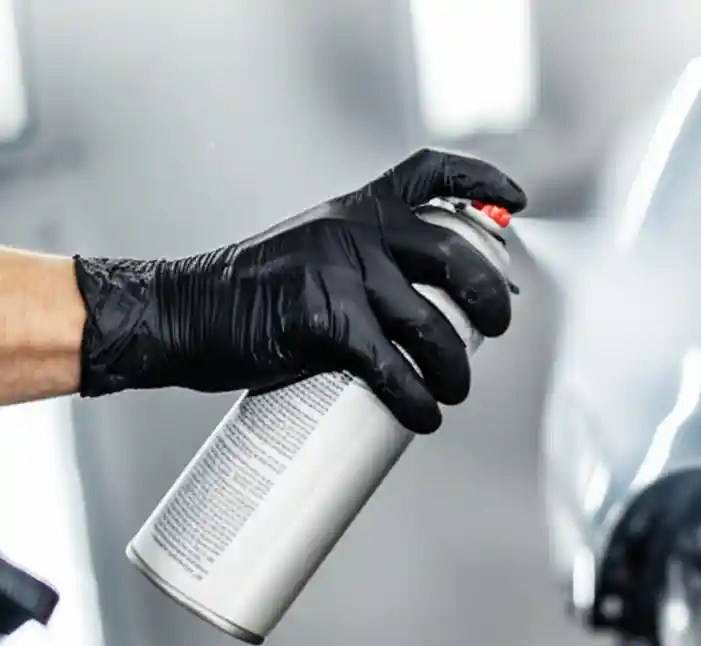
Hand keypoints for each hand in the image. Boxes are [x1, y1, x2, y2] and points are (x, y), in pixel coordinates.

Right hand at [74, 148, 526, 433]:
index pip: (429, 172)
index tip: (517, 202)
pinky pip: (392, 366)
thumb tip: (439, 309)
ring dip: (456, 369)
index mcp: (357, 209)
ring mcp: (341, 271)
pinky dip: (416, 400)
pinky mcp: (325, 319)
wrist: (182, 316)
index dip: (481, 181)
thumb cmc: (255, 296)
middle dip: (490, 298)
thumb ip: (369, 262)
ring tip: (454, 391)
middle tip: (497, 326)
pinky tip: (424, 416)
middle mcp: (356, 230)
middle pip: (454, 257)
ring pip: (432, 325)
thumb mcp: (316, 251)